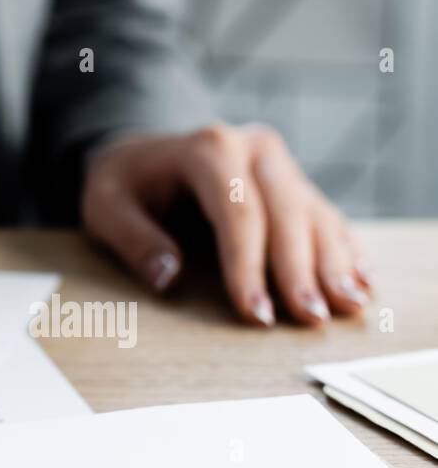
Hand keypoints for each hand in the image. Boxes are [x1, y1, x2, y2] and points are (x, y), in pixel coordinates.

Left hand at [80, 124, 372, 326]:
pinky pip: (327, 217)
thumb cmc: (124, 184)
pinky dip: (346, 251)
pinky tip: (360, 284)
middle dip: (300, 270)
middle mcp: (253, 148)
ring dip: (334, 265)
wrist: (141, 155)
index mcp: (207, 147)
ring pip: (316, 215)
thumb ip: (133, 239)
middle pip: (287, 212)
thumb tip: (167, 277)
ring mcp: (279, 164)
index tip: (256, 313)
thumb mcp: (105, 206)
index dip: (249, 265)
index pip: (238, 210)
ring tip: (347, 308)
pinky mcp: (294, 183)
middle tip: (309, 320)